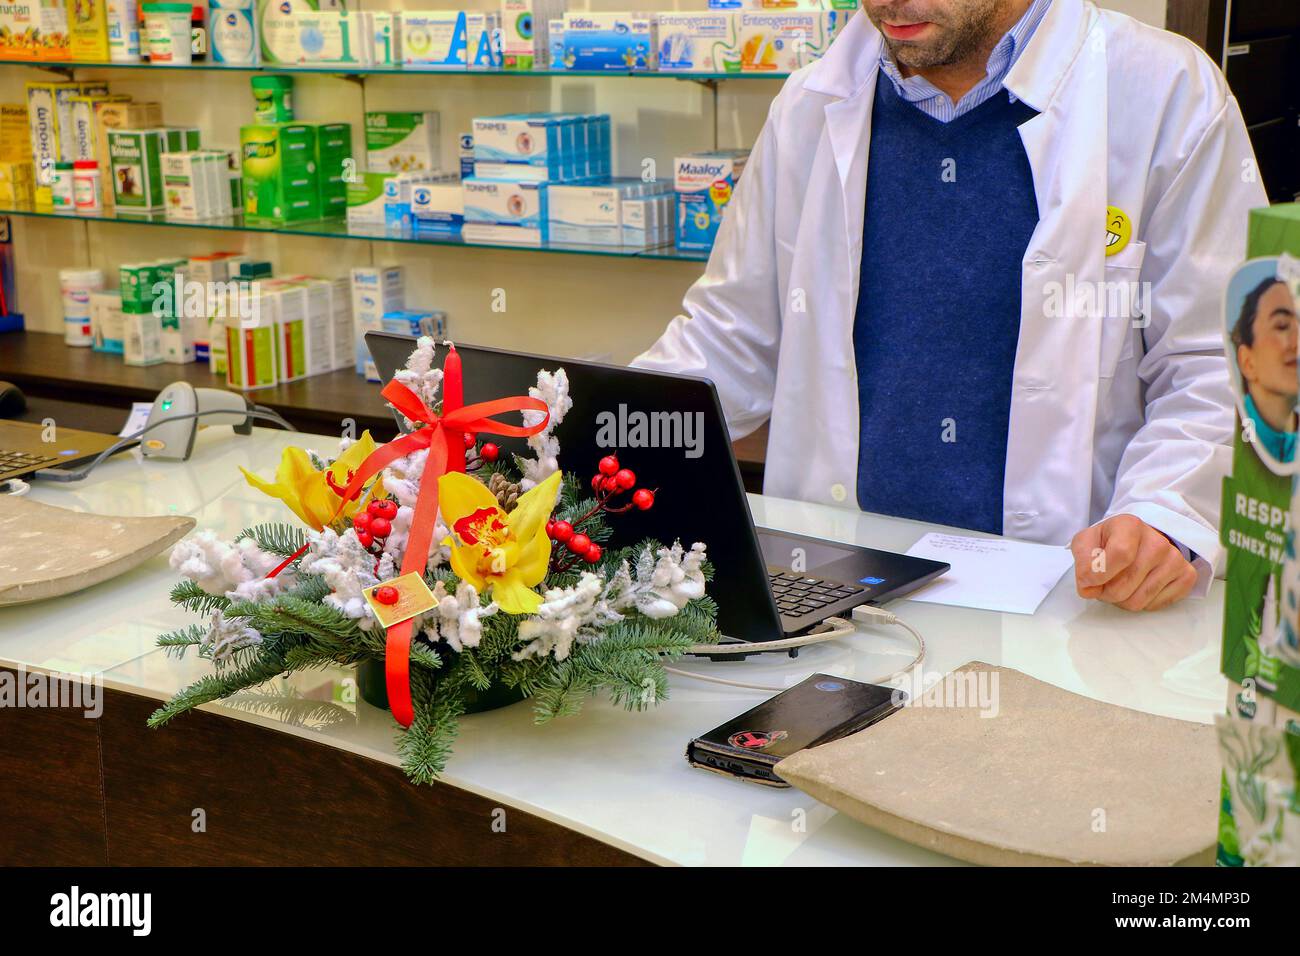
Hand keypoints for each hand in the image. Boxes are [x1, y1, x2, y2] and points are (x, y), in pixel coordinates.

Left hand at [1069, 514, 1197, 610]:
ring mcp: (1175, 559)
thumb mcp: (1086, 542)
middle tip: (1103, 585)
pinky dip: (1141, 604)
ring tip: (1119, 585)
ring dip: (1121, 600)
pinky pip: (1155, 606)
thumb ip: (1082, 562)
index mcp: (1130, 525)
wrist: (1137, 541)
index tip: (1088, 580)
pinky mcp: (1186, 576)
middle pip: (1125, 585)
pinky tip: (1138, 588)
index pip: (1119, 555)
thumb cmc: (1109, 542)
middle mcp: (1158, 541)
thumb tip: (1088, 587)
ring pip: (1138, 600)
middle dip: (1106, 593)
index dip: (1099, 575)